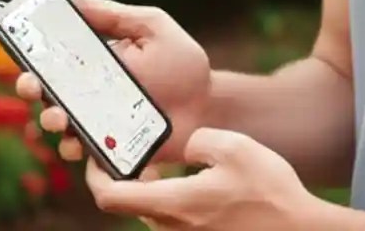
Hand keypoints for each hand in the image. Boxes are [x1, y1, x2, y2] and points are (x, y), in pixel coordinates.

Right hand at [14, 0, 211, 163]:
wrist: (210, 106)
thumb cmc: (182, 64)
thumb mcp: (154, 28)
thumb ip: (116, 15)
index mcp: (93, 61)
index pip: (52, 56)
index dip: (31, 54)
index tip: (22, 52)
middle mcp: (88, 92)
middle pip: (45, 91)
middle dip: (31, 88)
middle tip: (34, 87)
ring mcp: (96, 122)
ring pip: (58, 124)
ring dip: (50, 121)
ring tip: (60, 119)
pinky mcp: (109, 148)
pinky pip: (82, 153)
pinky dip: (74, 150)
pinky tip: (79, 144)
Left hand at [87, 128, 320, 230]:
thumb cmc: (269, 192)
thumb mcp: (234, 146)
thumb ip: (198, 141)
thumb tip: (186, 149)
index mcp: (174, 204)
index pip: (109, 197)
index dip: (95, 175)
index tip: (99, 156)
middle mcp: (174, 228)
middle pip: (130, 205)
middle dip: (128, 178)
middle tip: (136, 153)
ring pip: (154, 213)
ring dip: (153, 190)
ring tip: (170, 166)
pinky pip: (175, 222)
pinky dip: (174, 202)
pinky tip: (199, 184)